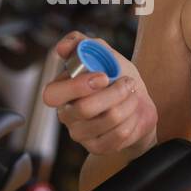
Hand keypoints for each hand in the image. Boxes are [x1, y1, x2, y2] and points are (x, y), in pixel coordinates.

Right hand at [42, 31, 157, 155]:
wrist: (138, 103)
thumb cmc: (117, 77)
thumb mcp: (103, 54)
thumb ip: (81, 43)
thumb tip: (62, 48)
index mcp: (61, 92)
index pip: (52, 95)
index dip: (77, 86)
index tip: (103, 76)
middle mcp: (67, 115)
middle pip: (85, 109)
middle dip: (114, 93)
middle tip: (128, 83)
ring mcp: (81, 134)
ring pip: (108, 120)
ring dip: (129, 103)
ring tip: (132, 95)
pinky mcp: (98, 147)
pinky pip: (119, 135)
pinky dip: (133, 119)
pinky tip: (133, 113)